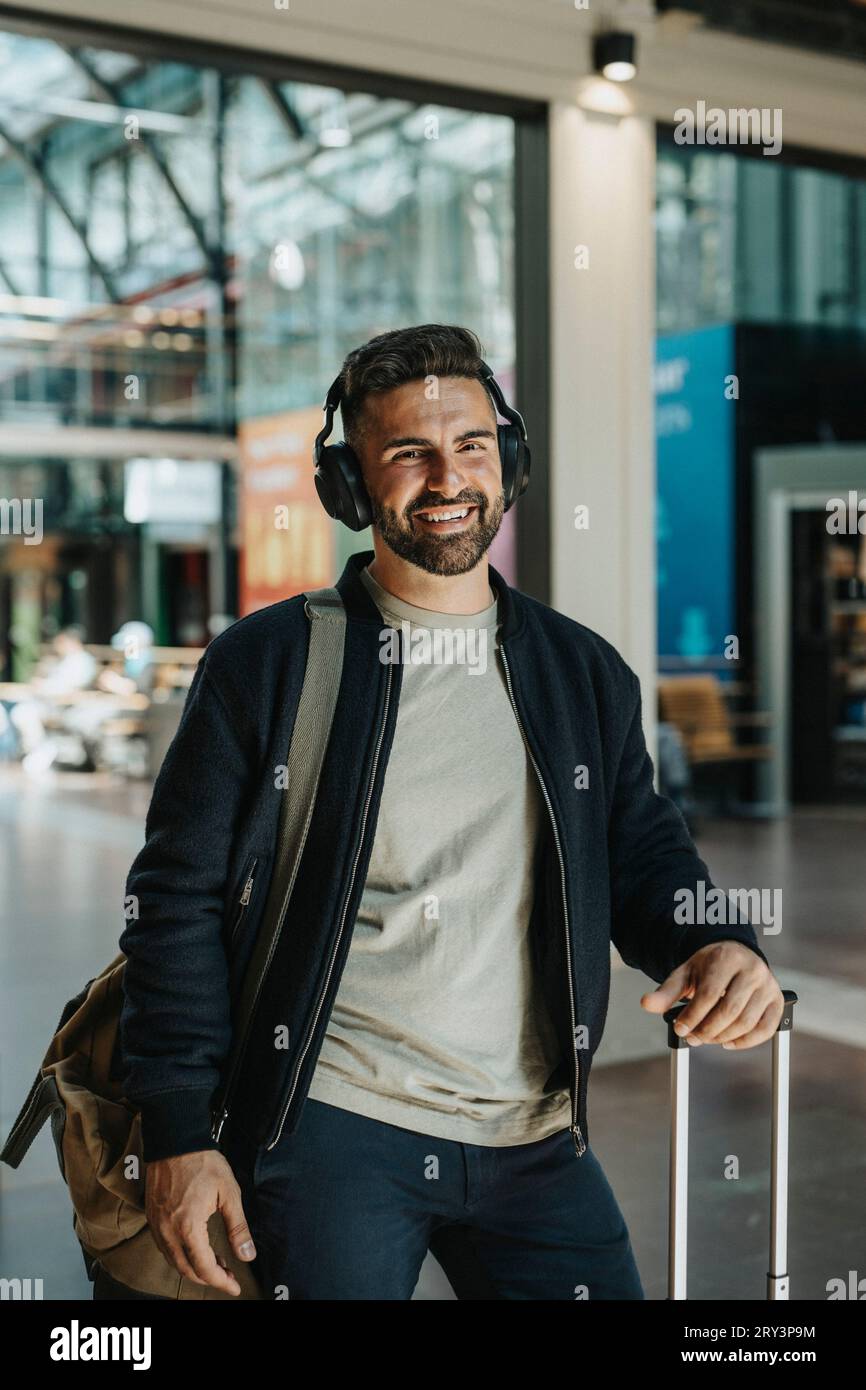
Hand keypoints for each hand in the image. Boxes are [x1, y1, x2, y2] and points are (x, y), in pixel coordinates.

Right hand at [144, 1149, 256, 1295]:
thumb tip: (247, 1255)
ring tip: (216, 1262)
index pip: (204, 1268)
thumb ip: (238, 1227)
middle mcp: (168, 1231)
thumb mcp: (229, 1193)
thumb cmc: (202, 1162)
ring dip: (194, 1268)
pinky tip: (195, 1248)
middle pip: (186, 1271)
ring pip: (173, 1262)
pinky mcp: (152, 1218)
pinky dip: (181, 1256)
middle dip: (209, 1278)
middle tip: (228, 1275)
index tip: (234, 1287)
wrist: (175, 1141)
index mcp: (188, 1227)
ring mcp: (157, 1226)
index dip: (221, 1282)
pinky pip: (164, 1248)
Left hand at [640, 941, 783, 1048]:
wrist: (735, 955)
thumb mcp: (685, 973)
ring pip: (747, 1022)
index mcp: (726, 958)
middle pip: (730, 1010)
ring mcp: (768, 985)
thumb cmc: (708, 967)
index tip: (680, 1028)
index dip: (693, 1016)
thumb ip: (667, 991)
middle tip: (692, 1038)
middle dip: (707, 1030)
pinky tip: (727, 1042)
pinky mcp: (776, 1001)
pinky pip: (766, 1029)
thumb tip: (647, 1004)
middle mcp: (752, 969)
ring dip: (723, 1037)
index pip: (710, 993)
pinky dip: (747, 1042)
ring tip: (706, 1038)